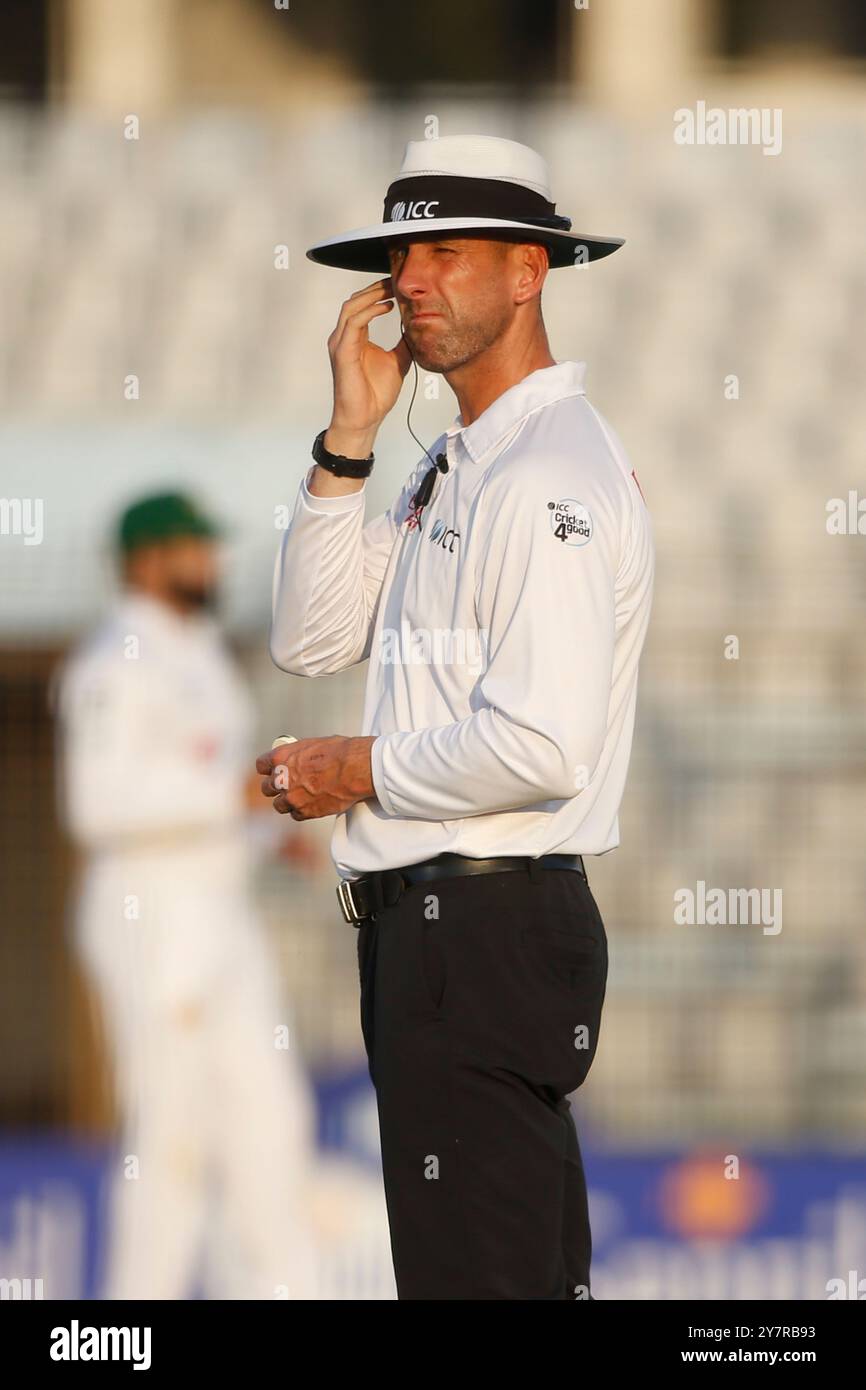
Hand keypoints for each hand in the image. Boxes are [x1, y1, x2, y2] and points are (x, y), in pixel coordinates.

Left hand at [256, 735, 375, 820]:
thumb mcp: (313, 745)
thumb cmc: (340, 752)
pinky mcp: (305, 812)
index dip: (267, 768)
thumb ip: (298, 755)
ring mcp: (292, 797)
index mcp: (281, 757)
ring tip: (299, 798)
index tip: (272, 770)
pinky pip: (296, 815)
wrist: (355, 769)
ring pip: (279, 805)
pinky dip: (302, 811)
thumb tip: (297, 759)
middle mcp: (282, 778)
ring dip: (287, 802)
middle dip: (275, 787)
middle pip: (267, 788)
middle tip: (286, 786)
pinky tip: (311, 804)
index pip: (261, 765)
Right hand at [325, 277, 412, 456]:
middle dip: (375, 288)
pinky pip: (354, 322)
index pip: (363, 306)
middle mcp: (344, 337)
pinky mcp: (343, 352)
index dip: (379, 292)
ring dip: (372, 294)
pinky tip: (387, 307)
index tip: (398, 285)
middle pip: (355, 300)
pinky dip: (370, 311)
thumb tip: (417, 327)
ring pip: (351, 306)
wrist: (365, 419)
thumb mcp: (398, 361)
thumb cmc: (376, 395)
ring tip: (392, 289)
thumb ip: (404, 342)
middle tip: (397, 280)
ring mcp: (341, 343)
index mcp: (354, 338)